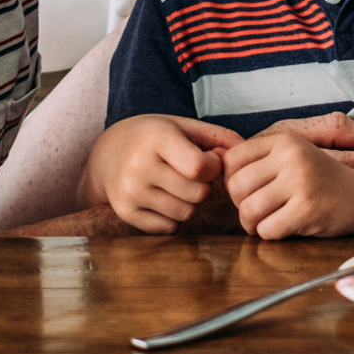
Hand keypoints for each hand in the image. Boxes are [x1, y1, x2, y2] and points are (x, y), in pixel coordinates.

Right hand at [83, 115, 241, 233]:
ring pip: (186, 213)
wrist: (108, 152)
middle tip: (191, 174)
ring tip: (176, 185)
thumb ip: (220, 137)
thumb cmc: (154, 137)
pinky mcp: (126, 213)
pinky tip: (163, 198)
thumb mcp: (184, 126)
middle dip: (203, 185)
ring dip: (189, 202)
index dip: (213, 166)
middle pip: (197, 193)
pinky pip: (169, 227)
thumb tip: (246, 154)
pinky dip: (173, 216)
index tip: (208, 159)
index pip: (200, 168)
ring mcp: (130, 192)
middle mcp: (139, 166)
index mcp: (156, 139)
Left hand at [223, 132, 353, 238]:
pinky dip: (271, 235)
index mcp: (284, 140)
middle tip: (258, 211)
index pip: (232, 160)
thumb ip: (257, 158)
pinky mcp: (308, 208)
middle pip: (236, 187)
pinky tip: (286, 228)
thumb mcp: (292, 157)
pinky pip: (268, 229)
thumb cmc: (322, 181)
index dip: (232, 182)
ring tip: (269, 221)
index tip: (249, 191)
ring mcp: (300, 181)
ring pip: (249, 210)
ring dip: (253, 224)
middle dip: (241, 206)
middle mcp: (291, 156)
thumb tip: (213, 161)